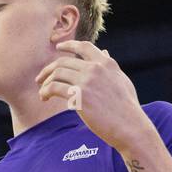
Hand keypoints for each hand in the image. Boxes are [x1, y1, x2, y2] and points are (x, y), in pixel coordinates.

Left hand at [35, 40, 154, 153]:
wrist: (130, 126)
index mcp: (106, 63)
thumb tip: (104, 52)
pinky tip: (44, 98)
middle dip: (49, 69)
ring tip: (43, 92)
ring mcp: (87, 81)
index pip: (84, 47)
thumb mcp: (121, 80)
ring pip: (57, 73)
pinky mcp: (79, 96)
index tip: (58, 47)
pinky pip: (54, 88)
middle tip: (41, 78)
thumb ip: (110, 66)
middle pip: (64, 61)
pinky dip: (45, 92)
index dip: (69, 45)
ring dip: (46, 82)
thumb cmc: (127, 108)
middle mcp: (96, 68)